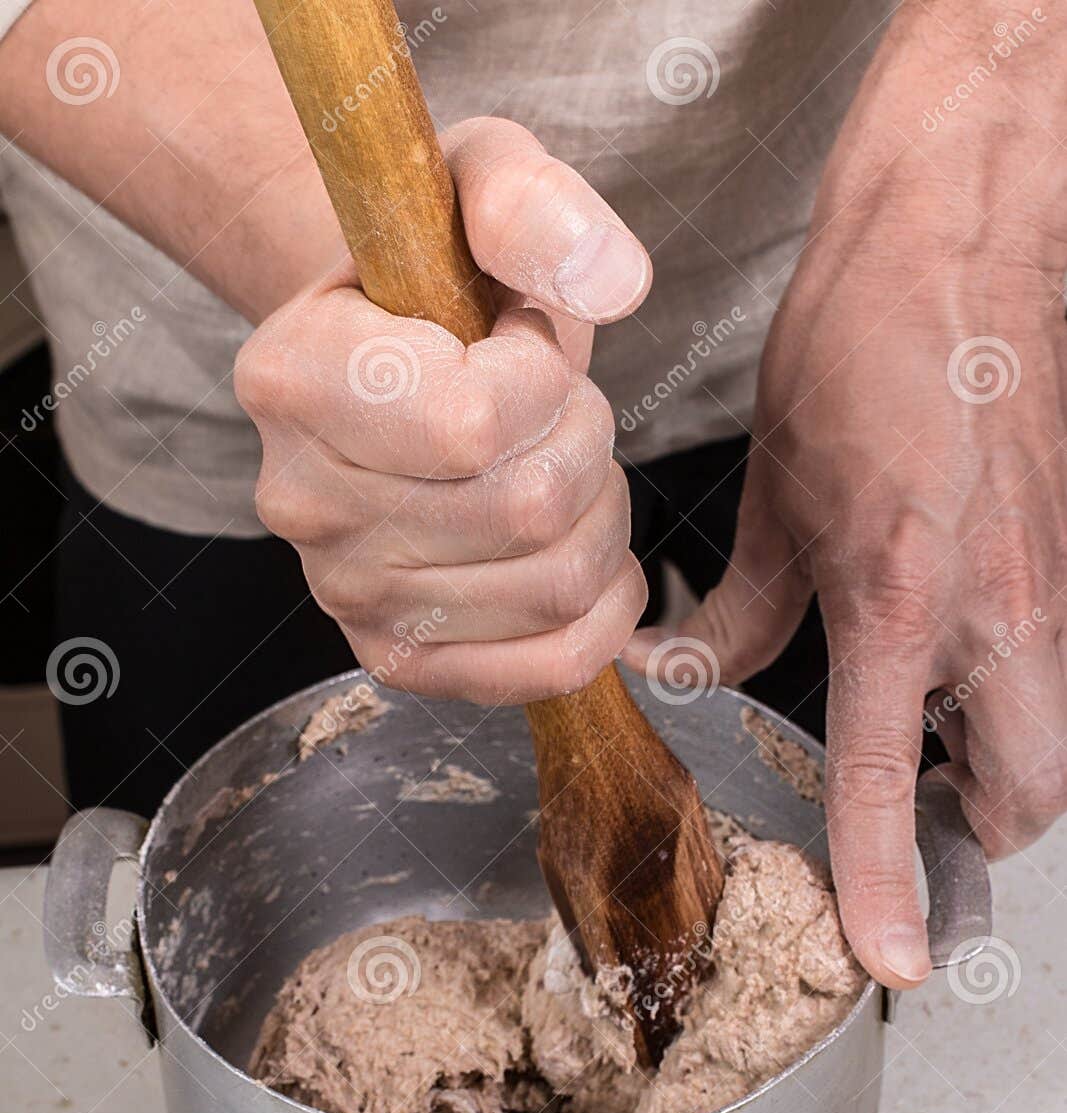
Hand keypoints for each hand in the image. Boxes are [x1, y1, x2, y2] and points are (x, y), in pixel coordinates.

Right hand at [236, 117, 650, 705]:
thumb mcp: (476, 184)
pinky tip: (585, 547)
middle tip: (556, 407)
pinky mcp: (398, 657)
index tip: (524, 341)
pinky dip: (603, 611)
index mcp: (291, 379)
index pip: (471, 424)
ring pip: (554, 586)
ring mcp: (345, 594)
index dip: (543, 378)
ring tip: (562, 465)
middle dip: (584, 442)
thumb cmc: (436, 272)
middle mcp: (299, 502)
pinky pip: (547, 666)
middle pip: (528, 511)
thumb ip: (532, 206)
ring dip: (600, 517)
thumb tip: (611, 282)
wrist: (387, 354)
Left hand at [625, 11, 1066, 990]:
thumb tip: (693, 669)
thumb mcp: (777, 491)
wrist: (965, 233)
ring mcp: (1049, 582)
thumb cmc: (864, 344)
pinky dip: (1005, 695)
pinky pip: (1048, 663)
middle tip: (914, 834)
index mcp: (902, 601)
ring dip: (995, 767)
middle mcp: (998, 609)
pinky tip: (948, 665)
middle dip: (977, 838)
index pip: (882, 781)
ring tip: (923, 752)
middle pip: (1025, 791)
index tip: (889, 959)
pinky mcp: (1064, 556)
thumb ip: (745, 607)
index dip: (883, 884)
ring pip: (1049, 732)